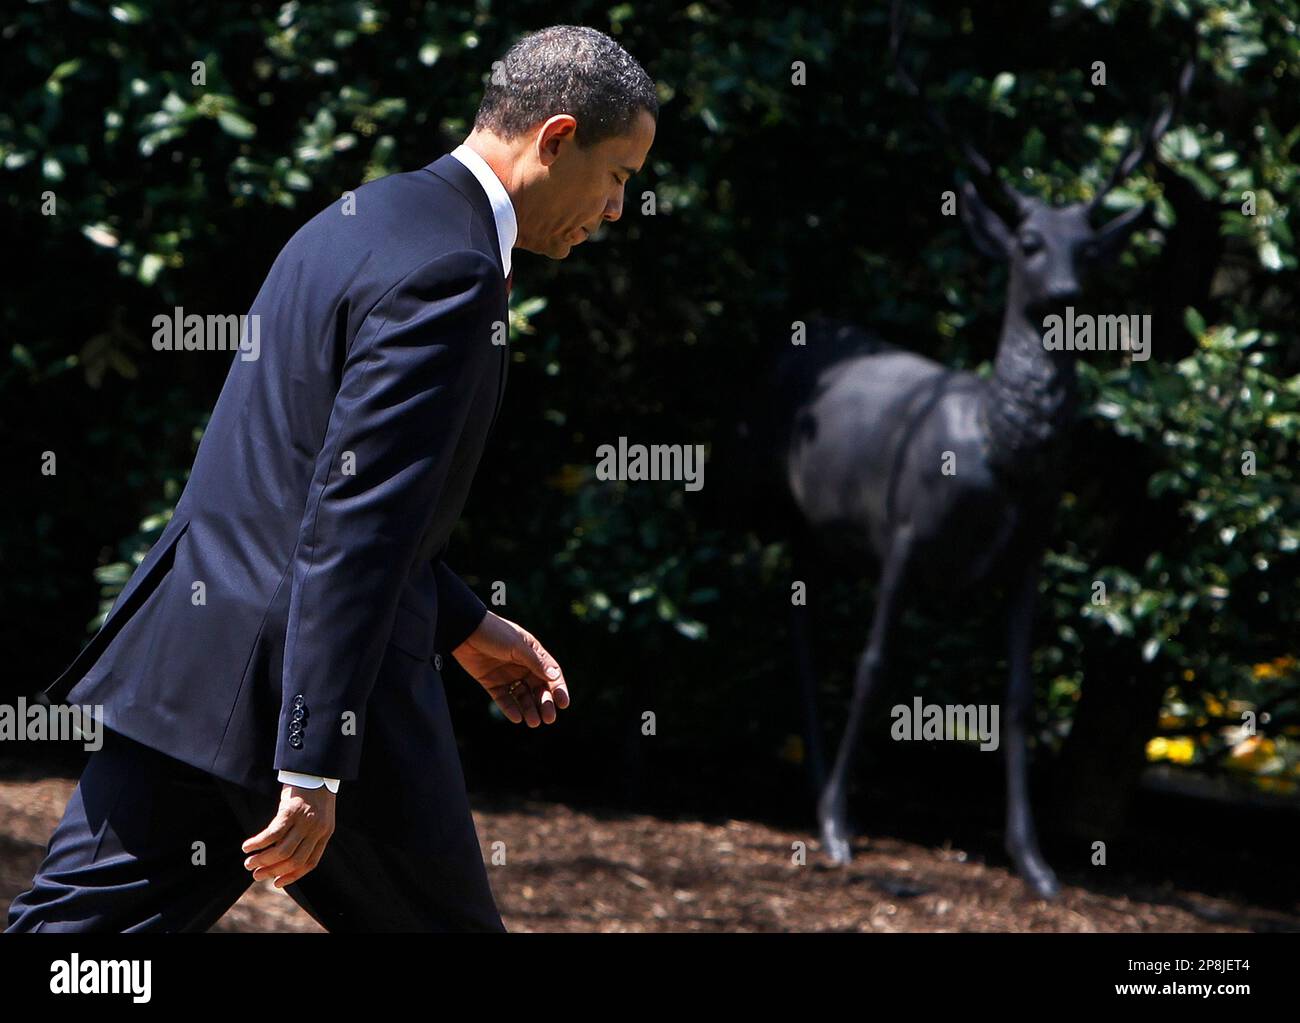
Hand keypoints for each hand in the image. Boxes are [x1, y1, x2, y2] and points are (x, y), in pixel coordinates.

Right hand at [241, 783, 335, 888]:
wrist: (317, 767)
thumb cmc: (313, 792)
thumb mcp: (318, 816)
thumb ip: (307, 834)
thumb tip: (282, 856)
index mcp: (325, 833)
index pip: (310, 863)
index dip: (293, 876)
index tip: (277, 883)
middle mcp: (317, 830)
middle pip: (294, 860)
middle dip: (272, 871)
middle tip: (255, 875)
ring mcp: (305, 821)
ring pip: (281, 851)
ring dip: (262, 860)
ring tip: (248, 862)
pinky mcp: (291, 811)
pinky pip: (272, 834)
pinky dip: (258, 843)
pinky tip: (247, 846)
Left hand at [452, 610, 569, 725]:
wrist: (464, 630)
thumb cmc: (495, 632)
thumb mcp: (517, 646)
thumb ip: (535, 662)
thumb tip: (555, 676)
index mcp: (533, 654)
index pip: (550, 675)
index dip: (558, 689)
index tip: (563, 703)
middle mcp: (522, 666)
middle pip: (538, 689)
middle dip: (545, 704)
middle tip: (549, 718)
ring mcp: (507, 675)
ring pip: (522, 696)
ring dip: (530, 709)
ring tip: (534, 722)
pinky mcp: (491, 683)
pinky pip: (504, 699)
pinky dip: (510, 709)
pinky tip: (517, 718)